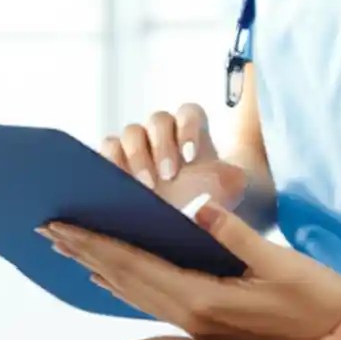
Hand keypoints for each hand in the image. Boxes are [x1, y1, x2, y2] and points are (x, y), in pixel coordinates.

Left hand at [40, 198, 340, 339]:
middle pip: (122, 277)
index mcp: (203, 300)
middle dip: (82, 250)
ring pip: (131, 290)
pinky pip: (150, 297)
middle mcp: (191, 314)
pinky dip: (122, 281)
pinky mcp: (204, 319)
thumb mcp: (281, 263)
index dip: (93, 243)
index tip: (59, 224)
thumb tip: (198, 204)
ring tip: (65, 244)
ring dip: (96, 265)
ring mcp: (195, 320)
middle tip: (45, 227)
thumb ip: (235, 234)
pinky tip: (106, 274)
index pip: (133, 266)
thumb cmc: (321, 299)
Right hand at [101, 104, 247, 210]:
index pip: (189, 113)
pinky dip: (113, 160)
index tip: (190, 155)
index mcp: (191, 134)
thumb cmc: (204, 203)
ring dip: (137, 155)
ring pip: (131, 132)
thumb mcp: (227, 190)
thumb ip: (232, 176)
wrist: (180, 227)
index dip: (188, 128)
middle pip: (158, 120)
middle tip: (169, 175)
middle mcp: (162, 135)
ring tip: (146, 186)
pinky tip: (122, 182)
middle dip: (163, 146)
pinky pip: (108, 147)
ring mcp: (137, 146)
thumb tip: (226, 173)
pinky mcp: (115, 161)